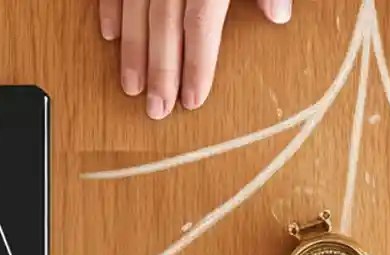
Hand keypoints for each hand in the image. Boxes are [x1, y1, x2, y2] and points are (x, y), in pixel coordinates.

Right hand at [99, 0, 292, 118]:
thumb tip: (278, 15)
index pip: (202, 23)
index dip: (197, 63)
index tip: (192, 101)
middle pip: (164, 24)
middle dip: (159, 71)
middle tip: (157, 110)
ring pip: (136, 9)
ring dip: (133, 50)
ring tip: (132, 87)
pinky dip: (110, 9)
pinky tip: (110, 37)